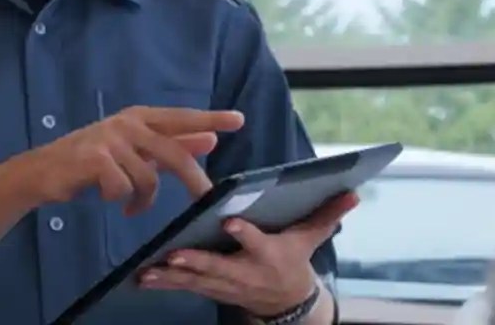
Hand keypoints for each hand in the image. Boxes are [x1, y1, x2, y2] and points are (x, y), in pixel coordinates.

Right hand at [23, 105, 244, 214]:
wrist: (43, 172)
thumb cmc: (91, 162)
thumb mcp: (134, 151)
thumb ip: (171, 145)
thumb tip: (210, 138)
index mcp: (139, 117)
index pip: (181, 117)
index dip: (210, 118)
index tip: (238, 120)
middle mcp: (127, 123)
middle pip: (172, 151)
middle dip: (192, 177)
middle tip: (206, 197)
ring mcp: (110, 139)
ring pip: (147, 178)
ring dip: (142, 199)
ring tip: (131, 206)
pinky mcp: (95, 158)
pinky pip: (124, 188)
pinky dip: (121, 200)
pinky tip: (109, 199)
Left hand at [138, 191, 359, 317]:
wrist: (287, 302)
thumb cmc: (294, 260)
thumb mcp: (311, 239)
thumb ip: (327, 214)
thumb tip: (352, 192)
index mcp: (270, 254)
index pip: (258, 242)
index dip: (245, 234)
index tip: (230, 221)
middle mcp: (245, 272)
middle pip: (219, 267)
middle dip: (197, 262)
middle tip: (175, 253)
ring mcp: (226, 285)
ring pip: (196, 281)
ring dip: (171, 276)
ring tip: (148, 270)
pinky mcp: (212, 289)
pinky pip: (186, 287)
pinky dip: (164, 283)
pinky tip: (142, 278)